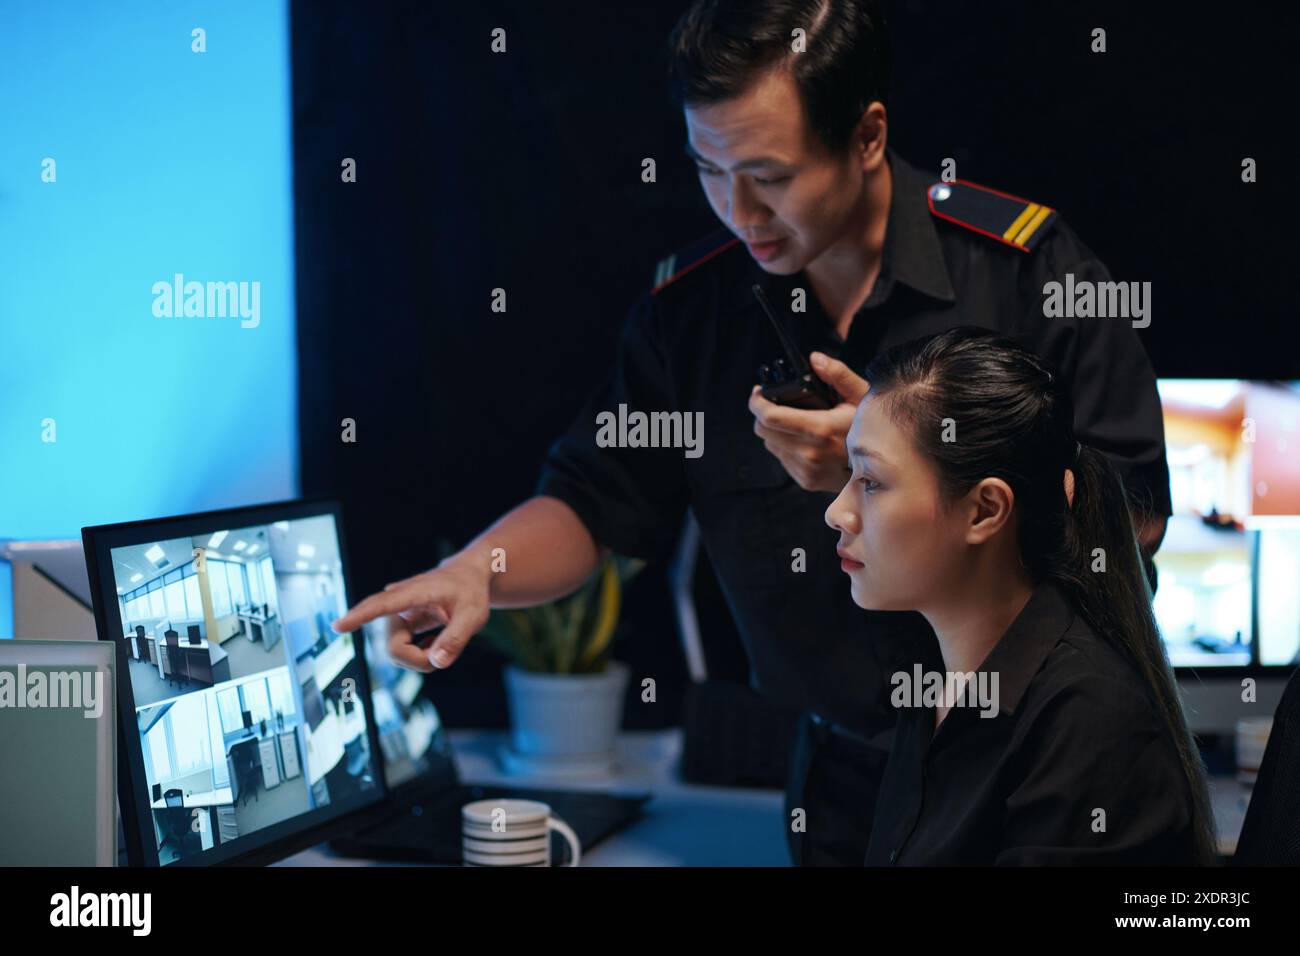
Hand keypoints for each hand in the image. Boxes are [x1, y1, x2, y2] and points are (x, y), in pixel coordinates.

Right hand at [331, 556, 491, 671]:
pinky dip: (421, 655)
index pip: (382, 606)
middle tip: (444, 654)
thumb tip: (436, 662)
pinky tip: (434, 641)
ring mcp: (395, 617)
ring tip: (442, 642)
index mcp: (413, 593)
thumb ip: (457, 638)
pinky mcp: (398, 627)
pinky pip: (403, 653)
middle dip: (419, 661)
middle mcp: (397, 604)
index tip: (338, 626)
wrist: (466, 579)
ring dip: (422, 658)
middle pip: (394, 649)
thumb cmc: (470, 592)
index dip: (359, 617)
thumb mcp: (474, 615)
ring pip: (397, 654)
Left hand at [748, 351, 870, 492]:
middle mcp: (810, 453)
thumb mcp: (862, 397)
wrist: (885, 468)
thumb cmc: (873, 430)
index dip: (757, 402)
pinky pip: (782, 458)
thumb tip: (815, 359)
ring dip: (775, 431)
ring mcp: (807, 470)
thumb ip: (838, 375)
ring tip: (794, 421)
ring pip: (770, 445)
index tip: (758, 393)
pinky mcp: (806, 480)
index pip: (770, 417)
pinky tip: (803, 439)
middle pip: (763, 431)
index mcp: (820, 430)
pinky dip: (786, 446)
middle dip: (764, 414)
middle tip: (774, 403)